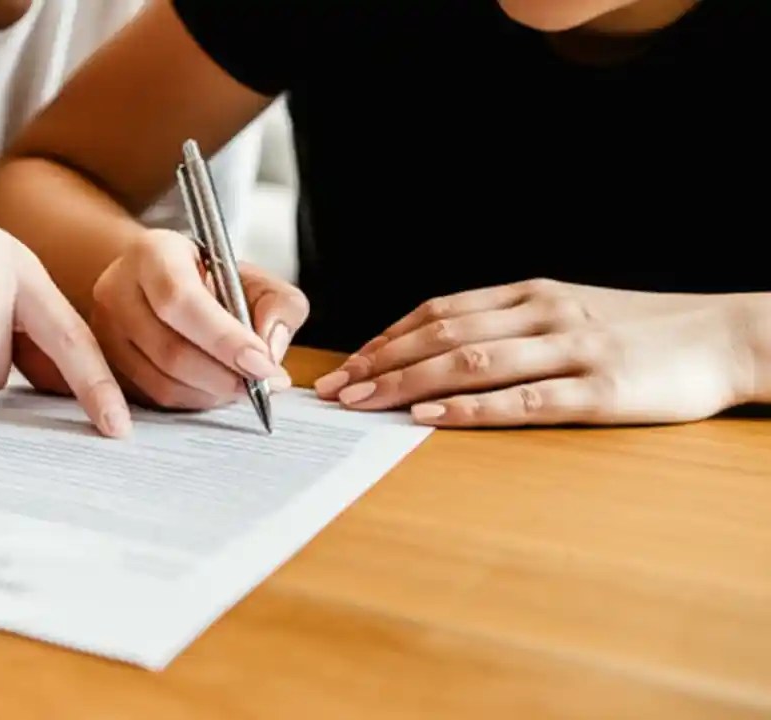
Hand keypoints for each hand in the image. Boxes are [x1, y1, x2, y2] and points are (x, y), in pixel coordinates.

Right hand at [42, 229, 305, 409]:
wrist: (161, 283)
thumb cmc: (212, 280)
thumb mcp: (254, 277)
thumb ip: (278, 304)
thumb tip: (271, 348)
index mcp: (153, 253)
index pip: (180, 299)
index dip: (223, 338)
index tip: (262, 363)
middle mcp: (117, 288)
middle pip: (169, 348)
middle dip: (224, 374)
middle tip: (260, 383)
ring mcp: (105, 330)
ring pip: (161, 379)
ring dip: (212, 391)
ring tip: (241, 383)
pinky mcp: (107, 364)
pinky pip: (154, 396)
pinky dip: (194, 399)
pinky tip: (214, 386)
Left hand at [314, 278, 754, 426]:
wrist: (730, 337)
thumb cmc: (643, 331)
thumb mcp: (572, 312)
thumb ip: (514, 324)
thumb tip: (446, 347)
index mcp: (533, 294)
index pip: (441, 311)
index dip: (387, 337)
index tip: (348, 363)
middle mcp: (543, 314)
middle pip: (442, 335)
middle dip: (379, 362)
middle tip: (334, 390)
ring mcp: (572, 350)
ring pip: (470, 363)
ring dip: (406, 383)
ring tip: (361, 403)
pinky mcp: (600, 390)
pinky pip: (522, 401)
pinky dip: (468, 409)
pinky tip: (428, 419)